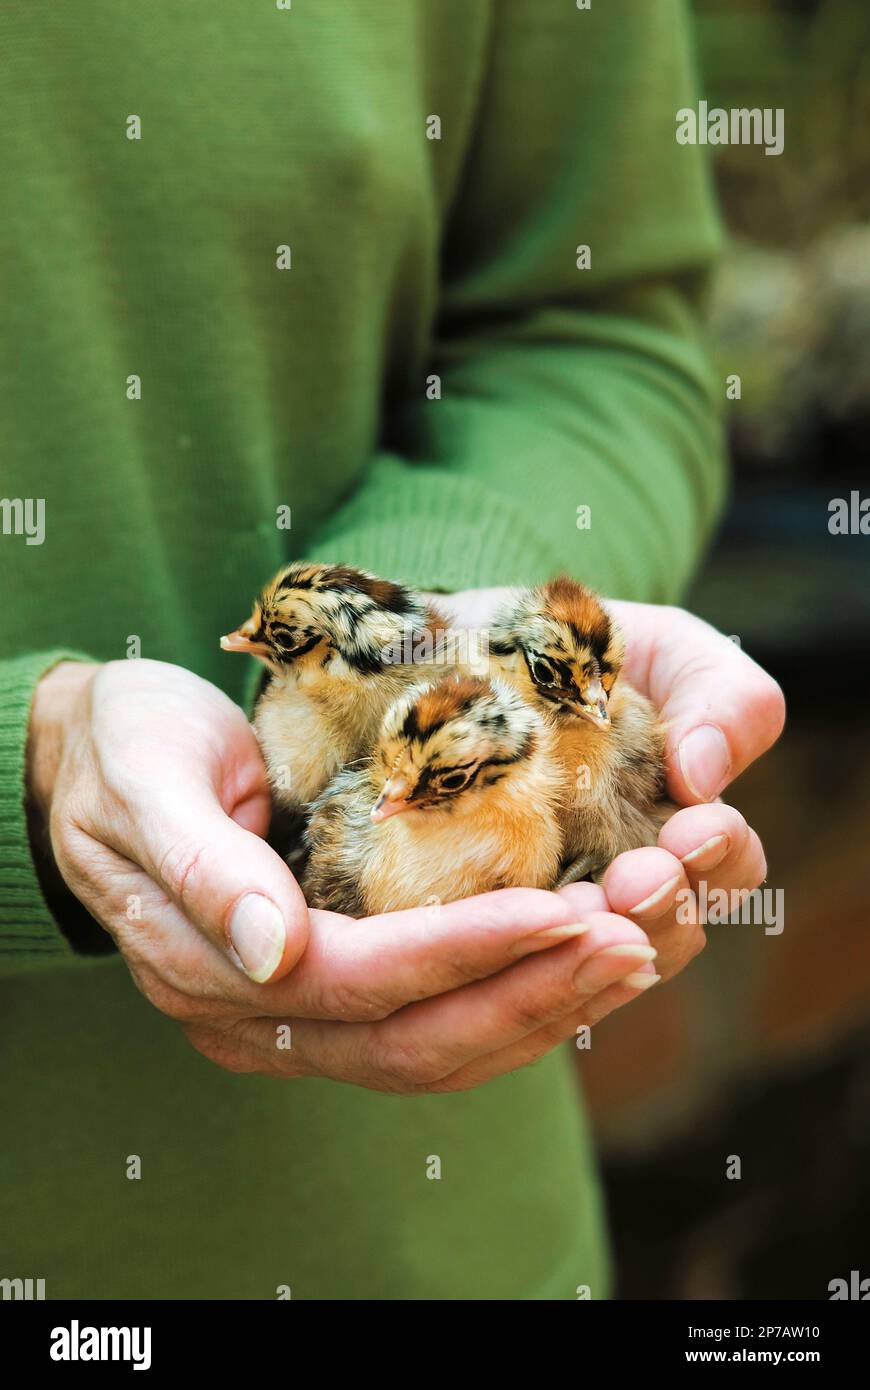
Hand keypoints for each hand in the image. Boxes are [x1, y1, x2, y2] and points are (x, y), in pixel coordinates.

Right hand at [28, 659, 661, 1092]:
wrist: (99, 758)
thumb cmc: (126, 745)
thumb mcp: (147, 774)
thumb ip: (202, 864)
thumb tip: (273, 954)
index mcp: (205, 964)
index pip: (356, 980)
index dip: (462, 951)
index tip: (563, 908)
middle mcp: (254, 1016)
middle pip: (412, 1040)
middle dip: (529, 995)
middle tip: (632, 941)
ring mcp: (293, 1019)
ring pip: (436, 1050)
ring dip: (540, 1011)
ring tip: (634, 954)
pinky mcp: (334, 997)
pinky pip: (434, 1026)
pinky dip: (514, 1003)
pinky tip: (581, 962)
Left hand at [433, 590, 785, 978]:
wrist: (474, 648)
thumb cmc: (589, 651)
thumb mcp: (670, 652)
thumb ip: (722, 699)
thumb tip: (705, 776)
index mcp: (685, 830)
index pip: (729, 868)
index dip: (722, 856)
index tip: (695, 826)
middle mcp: (624, 880)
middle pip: (665, 930)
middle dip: (658, 909)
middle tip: (633, 881)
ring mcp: (551, 900)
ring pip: (587, 955)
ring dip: (591, 937)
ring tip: (573, 909)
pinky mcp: (479, 906)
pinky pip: (499, 948)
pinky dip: (508, 943)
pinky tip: (500, 923)